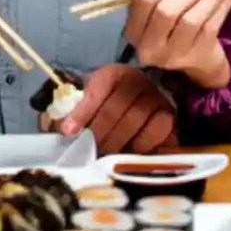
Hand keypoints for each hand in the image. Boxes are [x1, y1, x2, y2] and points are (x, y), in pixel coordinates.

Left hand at [59, 64, 176, 153]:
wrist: (137, 112)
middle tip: (88, 152)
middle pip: (118, 107)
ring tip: (106, 156)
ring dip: (120, 141)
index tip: (69, 132)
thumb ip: (72, 115)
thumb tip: (61, 130)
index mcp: (112, 75)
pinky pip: (159, 130)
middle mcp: (137, 81)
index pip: (97, 89)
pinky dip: (144, 145)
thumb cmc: (105, 111)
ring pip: (139, 118)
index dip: (83, 111)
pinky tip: (130, 155)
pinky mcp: (169, 117)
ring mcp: (156, 98)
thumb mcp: (86, 107)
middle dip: (100, 133)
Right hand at [124, 0, 230, 84]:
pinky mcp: (197, 56)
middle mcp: (149, 45)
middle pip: (167, 10)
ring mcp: (174, 54)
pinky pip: (211, 26)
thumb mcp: (167, 1)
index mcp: (134, 28)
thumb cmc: (177, 25)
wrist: (199, 60)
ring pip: (191, 19)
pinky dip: (224, 3)